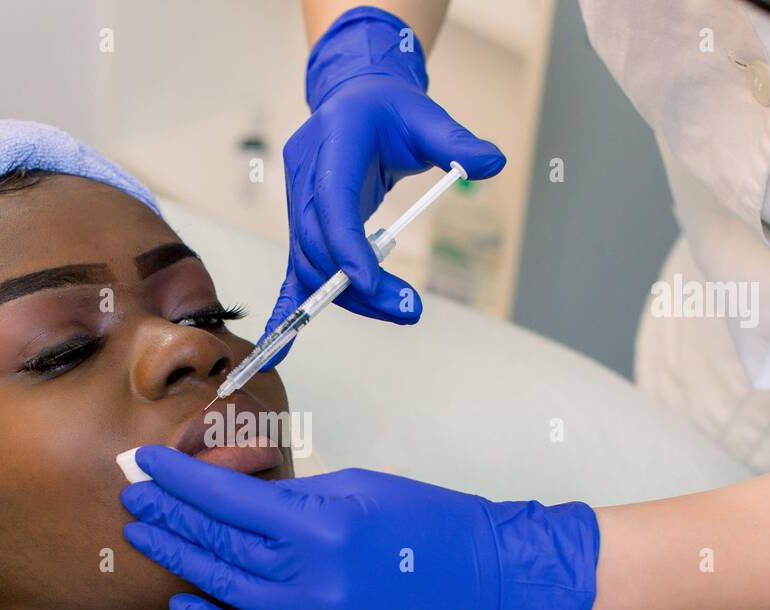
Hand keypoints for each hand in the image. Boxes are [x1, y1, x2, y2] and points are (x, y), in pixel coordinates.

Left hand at [120, 446, 599, 609]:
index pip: (228, 497)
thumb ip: (289, 496)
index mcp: (320, 522)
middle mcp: (310, 574)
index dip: (180, 479)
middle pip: (219, 542)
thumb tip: (231, 494)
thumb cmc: (423, 518)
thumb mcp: (355, 485)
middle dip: (169, 515)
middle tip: (133, 497)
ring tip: (144, 536)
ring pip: (225, 587)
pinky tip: (183, 602)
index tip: (147, 464)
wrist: (481, 575)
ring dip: (179, 559)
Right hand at [262, 7, 506, 370]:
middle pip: (317, 243)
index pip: (331, 204)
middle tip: (408, 309)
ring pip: (308, 263)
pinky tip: (277, 349)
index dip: (346, 247)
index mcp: (332, 142)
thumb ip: (457, 142)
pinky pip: (292, 271)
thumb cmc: (391, 110)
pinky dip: (289, 308)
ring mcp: (297, 202)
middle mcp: (305, 174)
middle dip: (356, 284)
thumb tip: (493, 163)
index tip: (372, 284)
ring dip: (347, 296)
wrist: (356, 101)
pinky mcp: (301, 226)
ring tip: (400, 311)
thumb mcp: (428, 117)